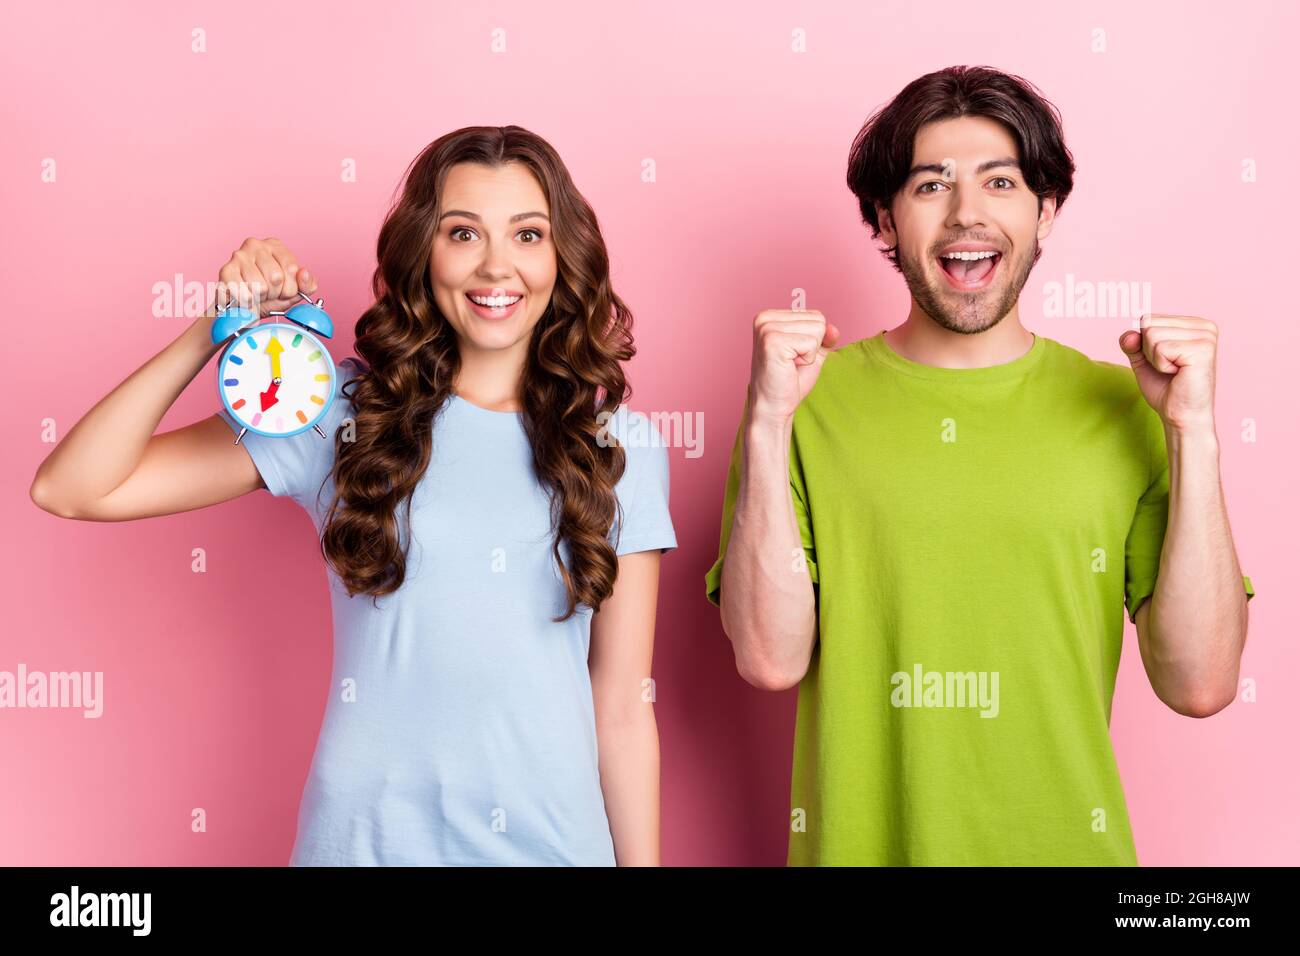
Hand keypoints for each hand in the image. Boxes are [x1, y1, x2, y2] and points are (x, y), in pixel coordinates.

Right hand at [216, 237, 317, 317]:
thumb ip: (307, 284)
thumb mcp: (295, 291)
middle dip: (275, 293)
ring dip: (260, 298)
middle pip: (276, 277)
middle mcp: (256, 245)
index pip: (292, 268)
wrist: (242, 309)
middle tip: (267, 293)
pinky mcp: (225, 270)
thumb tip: (303, 273)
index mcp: (275, 246)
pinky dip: (247, 302)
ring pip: (260, 286)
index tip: (283, 289)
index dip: (290, 287)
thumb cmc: (269, 297)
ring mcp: (239, 256)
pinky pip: (245, 294)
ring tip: (255, 294)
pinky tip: (244, 297)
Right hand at [749, 309, 838, 424]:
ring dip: (809, 353)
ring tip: (790, 365)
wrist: (773, 406)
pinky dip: (807, 359)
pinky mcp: (772, 341)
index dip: (813, 340)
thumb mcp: (812, 353)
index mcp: (770, 317)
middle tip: (791, 363)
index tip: (794, 355)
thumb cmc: (788, 381)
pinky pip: (811, 343)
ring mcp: (767, 329)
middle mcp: (765, 318)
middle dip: (812, 346)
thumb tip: (834, 329)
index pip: (815, 315)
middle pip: (818, 320)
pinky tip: (789, 367)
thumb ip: (824, 337)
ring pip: (817, 330)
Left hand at [1118, 314, 1216, 432]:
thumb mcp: (1143, 360)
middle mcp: (1204, 326)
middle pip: (1148, 323)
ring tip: (1175, 371)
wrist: (1180, 415)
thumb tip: (1129, 334)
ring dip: (1155, 359)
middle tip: (1169, 368)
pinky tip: (1178, 373)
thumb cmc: (1166, 389)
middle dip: (1149, 351)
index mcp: (1193, 324)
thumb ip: (1132, 343)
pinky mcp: (1202, 349)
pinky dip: (1161, 365)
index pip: (1148, 318)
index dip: (1145, 345)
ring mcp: (1206, 336)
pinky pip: (1160, 348)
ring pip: (1152, 335)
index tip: (1165, 361)